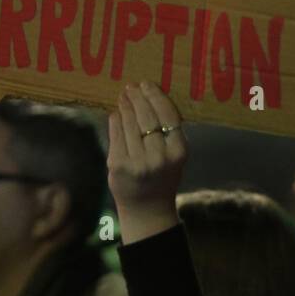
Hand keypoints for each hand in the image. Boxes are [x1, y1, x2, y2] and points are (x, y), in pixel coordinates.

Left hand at [107, 81, 186, 243]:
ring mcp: (137, 162)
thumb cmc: (163, 178)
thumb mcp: (175, 157)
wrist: (147, 211)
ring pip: (129, 123)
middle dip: (138, 98)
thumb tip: (150, 97)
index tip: (147, 85)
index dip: (156, 97)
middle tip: (132, 87)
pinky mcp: (118, 165)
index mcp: (179, 152)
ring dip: (125, 106)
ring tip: (124, 97)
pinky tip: (116, 114)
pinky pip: (115, 135)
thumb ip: (168, 133)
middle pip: (147, 117)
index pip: (168, 116)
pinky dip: (115, 120)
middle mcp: (159, 157)